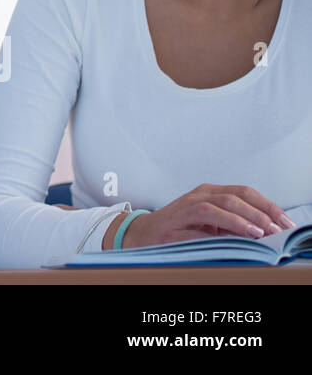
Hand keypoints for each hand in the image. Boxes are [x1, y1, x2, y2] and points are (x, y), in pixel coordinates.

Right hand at [104, 184, 296, 249]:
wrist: (142, 234)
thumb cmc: (179, 229)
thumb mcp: (209, 224)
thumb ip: (232, 223)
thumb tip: (266, 232)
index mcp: (209, 193)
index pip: (244, 192)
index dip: (268, 205)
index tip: (286, 221)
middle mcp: (199, 195)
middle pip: (236, 196)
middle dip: (262, 212)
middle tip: (280, 228)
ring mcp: (186, 207)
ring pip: (221, 204)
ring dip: (245, 218)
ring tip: (262, 231)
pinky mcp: (177, 222)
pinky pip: (203, 221)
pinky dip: (225, 227)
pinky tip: (238, 235)